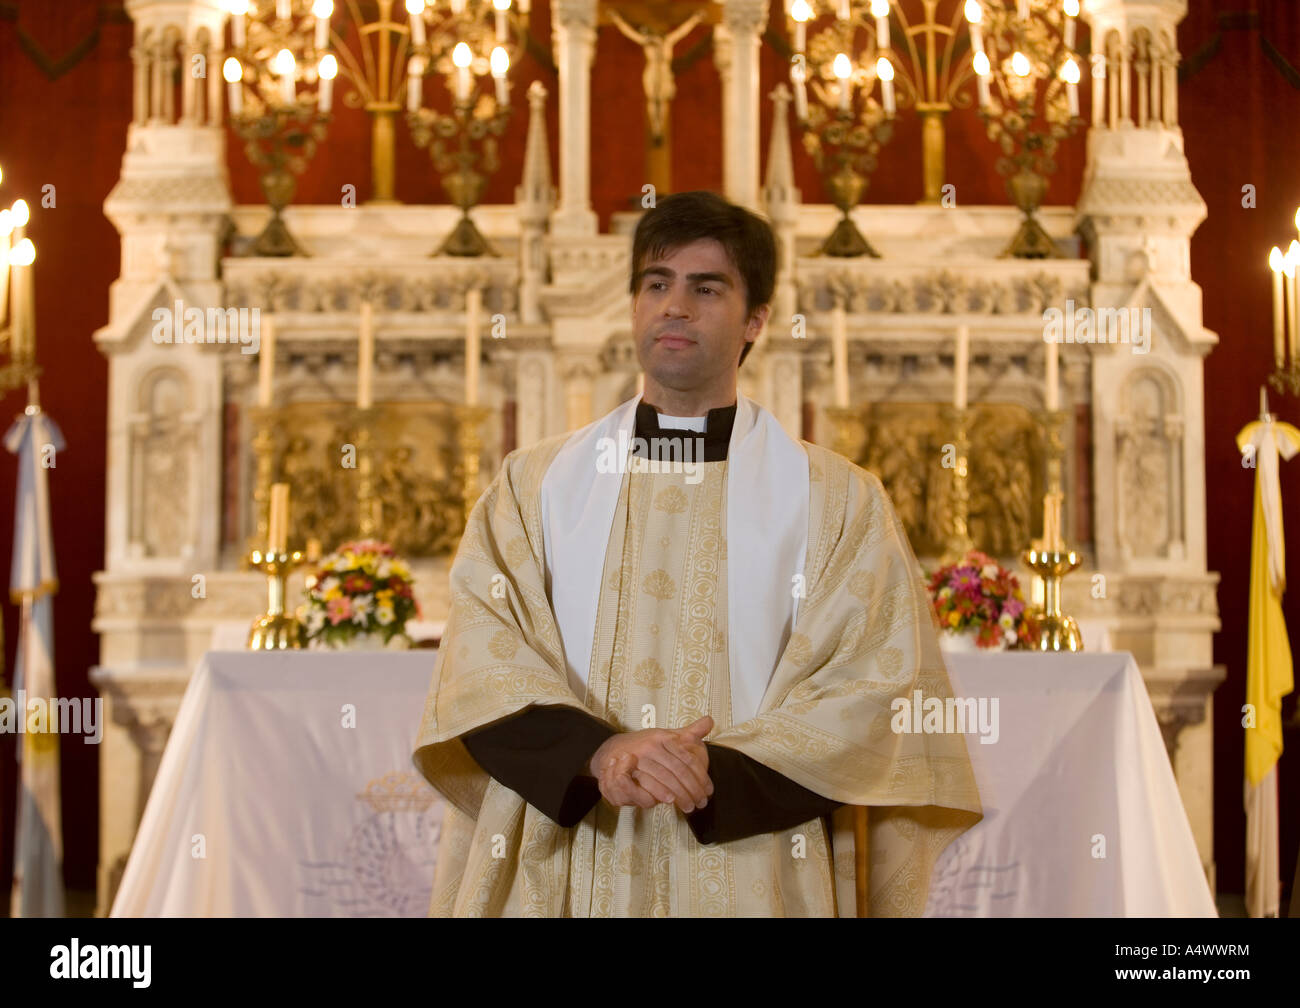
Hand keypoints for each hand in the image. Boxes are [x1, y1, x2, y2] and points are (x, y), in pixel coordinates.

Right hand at [591, 716, 714, 813]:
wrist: (612, 750)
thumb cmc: (644, 746)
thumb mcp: (666, 737)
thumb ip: (688, 733)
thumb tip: (709, 721)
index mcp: (662, 738)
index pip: (687, 759)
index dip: (701, 777)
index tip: (709, 790)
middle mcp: (650, 747)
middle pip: (678, 771)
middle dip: (692, 790)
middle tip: (701, 803)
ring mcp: (637, 759)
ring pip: (664, 779)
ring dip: (679, 795)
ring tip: (689, 806)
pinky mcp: (625, 772)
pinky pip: (645, 786)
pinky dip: (658, 795)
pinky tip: (668, 802)